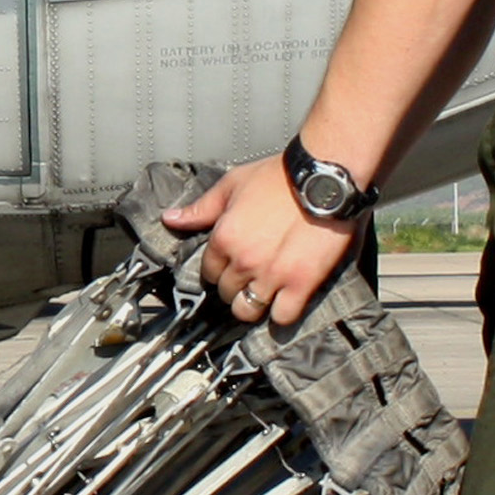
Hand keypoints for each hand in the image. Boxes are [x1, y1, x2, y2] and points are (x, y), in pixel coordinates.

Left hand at [162, 154, 362, 331]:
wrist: (324, 178)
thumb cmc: (280, 177)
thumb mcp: (233, 184)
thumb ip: (201, 208)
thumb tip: (170, 219)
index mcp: (224, 238)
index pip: (208, 273)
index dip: (219, 271)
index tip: (230, 267)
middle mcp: (243, 261)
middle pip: (226, 294)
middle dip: (235, 287)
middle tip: (249, 277)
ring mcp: (272, 276)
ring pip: (248, 311)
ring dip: (253, 306)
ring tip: (264, 294)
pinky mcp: (301, 284)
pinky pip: (282, 317)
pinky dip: (282, 314)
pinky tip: (285, 302)